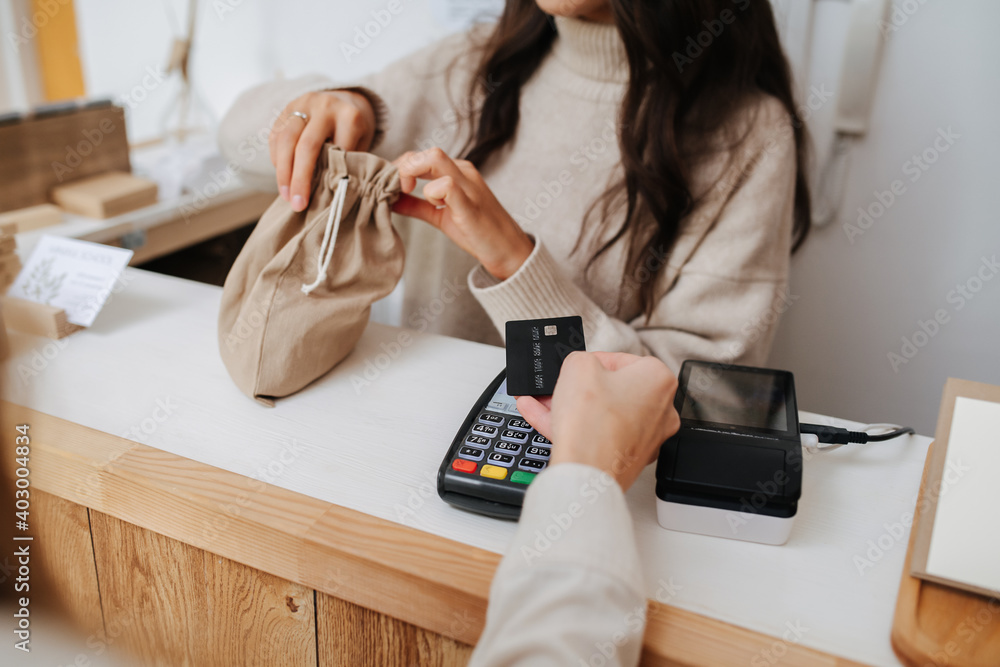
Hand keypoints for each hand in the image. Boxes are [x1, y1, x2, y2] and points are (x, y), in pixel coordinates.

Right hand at [269, 90, 376, 210]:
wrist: (345, 99)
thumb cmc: (355, 130)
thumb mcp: (362, 144)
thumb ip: (348, 162)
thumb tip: (332, 193)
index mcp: (349, 116)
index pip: (337, 151)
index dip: (330, 177)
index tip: (328, 200)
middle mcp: (324, 107)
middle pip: (307, 146)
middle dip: (300, 178)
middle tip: (297, 204)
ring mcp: (302, 105)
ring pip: (285, 140)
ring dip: (283, 172)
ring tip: (286, 196)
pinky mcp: (286, 109)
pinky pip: (275, 136)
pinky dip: (277, 159)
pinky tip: (282, 178)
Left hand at [391, 148, 533, 280]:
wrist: (508, 250)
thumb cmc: (477, 232)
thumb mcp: (440, 216)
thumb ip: (416, 205)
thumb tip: (391, 200)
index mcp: (456, 172)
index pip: (420, 156)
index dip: (399, 168)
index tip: (388, 187)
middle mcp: (463, 172)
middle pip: (424, 152)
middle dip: (401, 168)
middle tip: (393, 191)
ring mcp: (468, 185)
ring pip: (434, 158)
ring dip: (411, 172)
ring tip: (406, 193)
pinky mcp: (470, 204)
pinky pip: (446, 185)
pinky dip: (430, 192)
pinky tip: (431, 205)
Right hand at [516, 352, 679, 491]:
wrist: (586, 473)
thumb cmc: (592, 424)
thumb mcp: (578, 366)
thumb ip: (581, 358)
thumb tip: (581, 367)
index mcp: (659, 379)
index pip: (621, 360)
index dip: (591, 361)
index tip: (575, 368)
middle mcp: (661, 409)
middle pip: (612, 390)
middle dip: (578, 387)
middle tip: (558, 385)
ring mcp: (646, 437)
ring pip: (602, 414)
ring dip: (570, 406)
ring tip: (541, 401)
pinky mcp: (627, 457)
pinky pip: (598, 435)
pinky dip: (573, 426)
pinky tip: (543, 417)